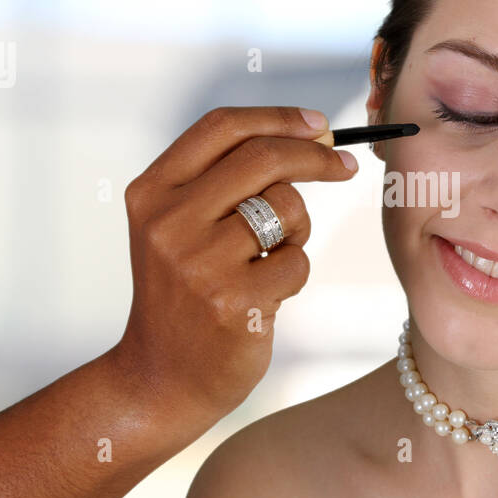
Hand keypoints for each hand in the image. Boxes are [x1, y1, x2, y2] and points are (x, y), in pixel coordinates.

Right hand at [107, 105, 357, 435]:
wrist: (160, 379)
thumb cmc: (185, 295)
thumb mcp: (178, 227)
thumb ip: (223, 181)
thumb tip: (311, 135)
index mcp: (151, 192)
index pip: (222, 128)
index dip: (279, 118)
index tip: (320, 125)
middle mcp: (169, 221)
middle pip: (263, 158)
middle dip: (316, 157)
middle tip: (346, 166)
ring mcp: (199, 262)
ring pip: (288, 211)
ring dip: (298, 231)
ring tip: (271, 259)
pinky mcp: (233, 301)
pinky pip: (298, 261)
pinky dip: (294, 274)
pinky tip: (264, 296)